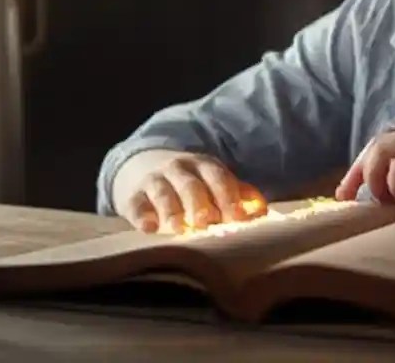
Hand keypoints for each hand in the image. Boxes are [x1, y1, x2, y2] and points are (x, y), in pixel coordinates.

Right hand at [113, 150, 266, 232]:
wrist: (142, 165)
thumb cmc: (189, 182)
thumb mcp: (213, 181)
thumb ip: (238, 195)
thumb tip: (262, 211)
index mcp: (204, 166)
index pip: (218, 177)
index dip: (228, 196)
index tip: (237, 218)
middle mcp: (179, 169)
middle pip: (190, 185)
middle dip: (199, 203)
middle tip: (206, 221)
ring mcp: (154, 180)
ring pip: (163, 193)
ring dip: (172, 211)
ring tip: (178, 228)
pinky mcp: (132, 195)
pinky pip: (136, 204)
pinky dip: (141, 215)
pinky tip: (149, 227)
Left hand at [334, 112, 394, 207]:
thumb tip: (373, 191)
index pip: (384, 138)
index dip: (362, 164)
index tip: (348, 190)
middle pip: (378, 140)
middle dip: (358, 170)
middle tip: (347, 196)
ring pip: (383, 147)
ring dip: (374, 176)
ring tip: (381, 199)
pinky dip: (394, 183)